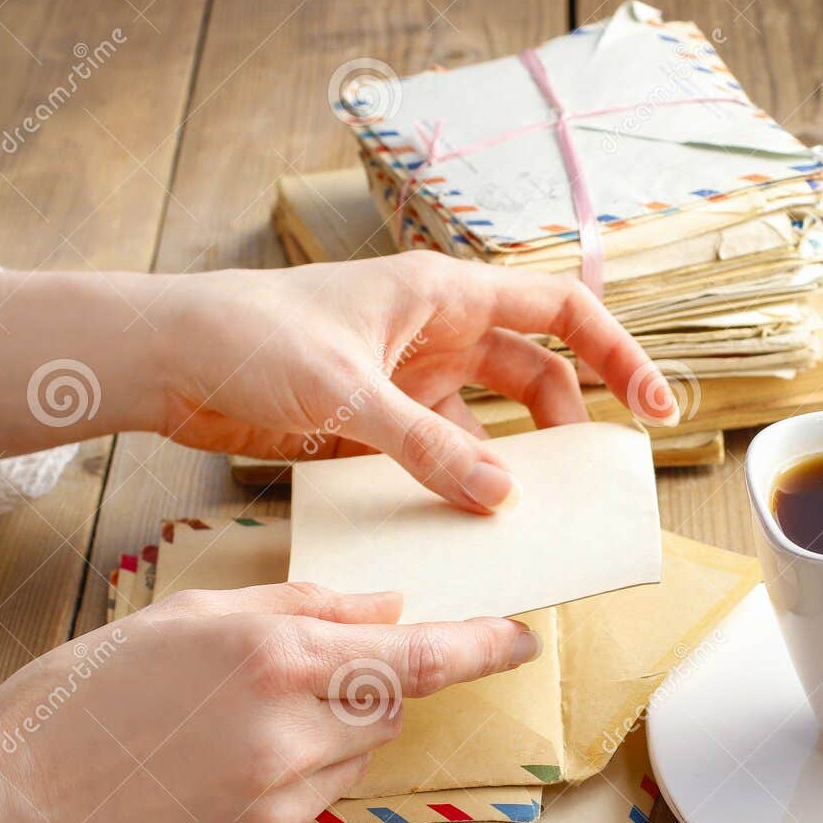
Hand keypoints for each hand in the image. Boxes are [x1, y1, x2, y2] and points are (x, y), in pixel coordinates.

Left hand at [0, 254, 675, 512]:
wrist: (168, 358)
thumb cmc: (250, 337)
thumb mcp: (347, 393)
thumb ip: (428, 447)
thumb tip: (502, 498)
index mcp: (444, 294)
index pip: (559, 312)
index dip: (618, 355)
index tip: (654, 410)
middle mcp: (436, 333)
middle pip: (535, 376)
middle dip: (570, 426)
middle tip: (592, 486)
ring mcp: (408, 381)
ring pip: (487, 427)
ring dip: (509, 468)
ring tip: (531, 521)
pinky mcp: (375, 424)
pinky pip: (438, 458)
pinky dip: (456, 489)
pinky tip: (463, 529)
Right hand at [0, 582, 539, 822]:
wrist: (10, 802)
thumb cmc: (88, 695)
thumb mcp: (190, 617)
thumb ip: (302, 608)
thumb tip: (387, 607)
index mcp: (276, 655)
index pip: (418, 653)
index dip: (483, 645)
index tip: (525, 638)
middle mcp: (293, 729)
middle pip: (387, 707)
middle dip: (367, 687)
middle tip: (291, 683)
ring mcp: (282, 801)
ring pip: (351, 759)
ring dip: (321, 738)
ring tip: (227, 734)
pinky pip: (310, 809)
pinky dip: (282, 787)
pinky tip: (211, 778)